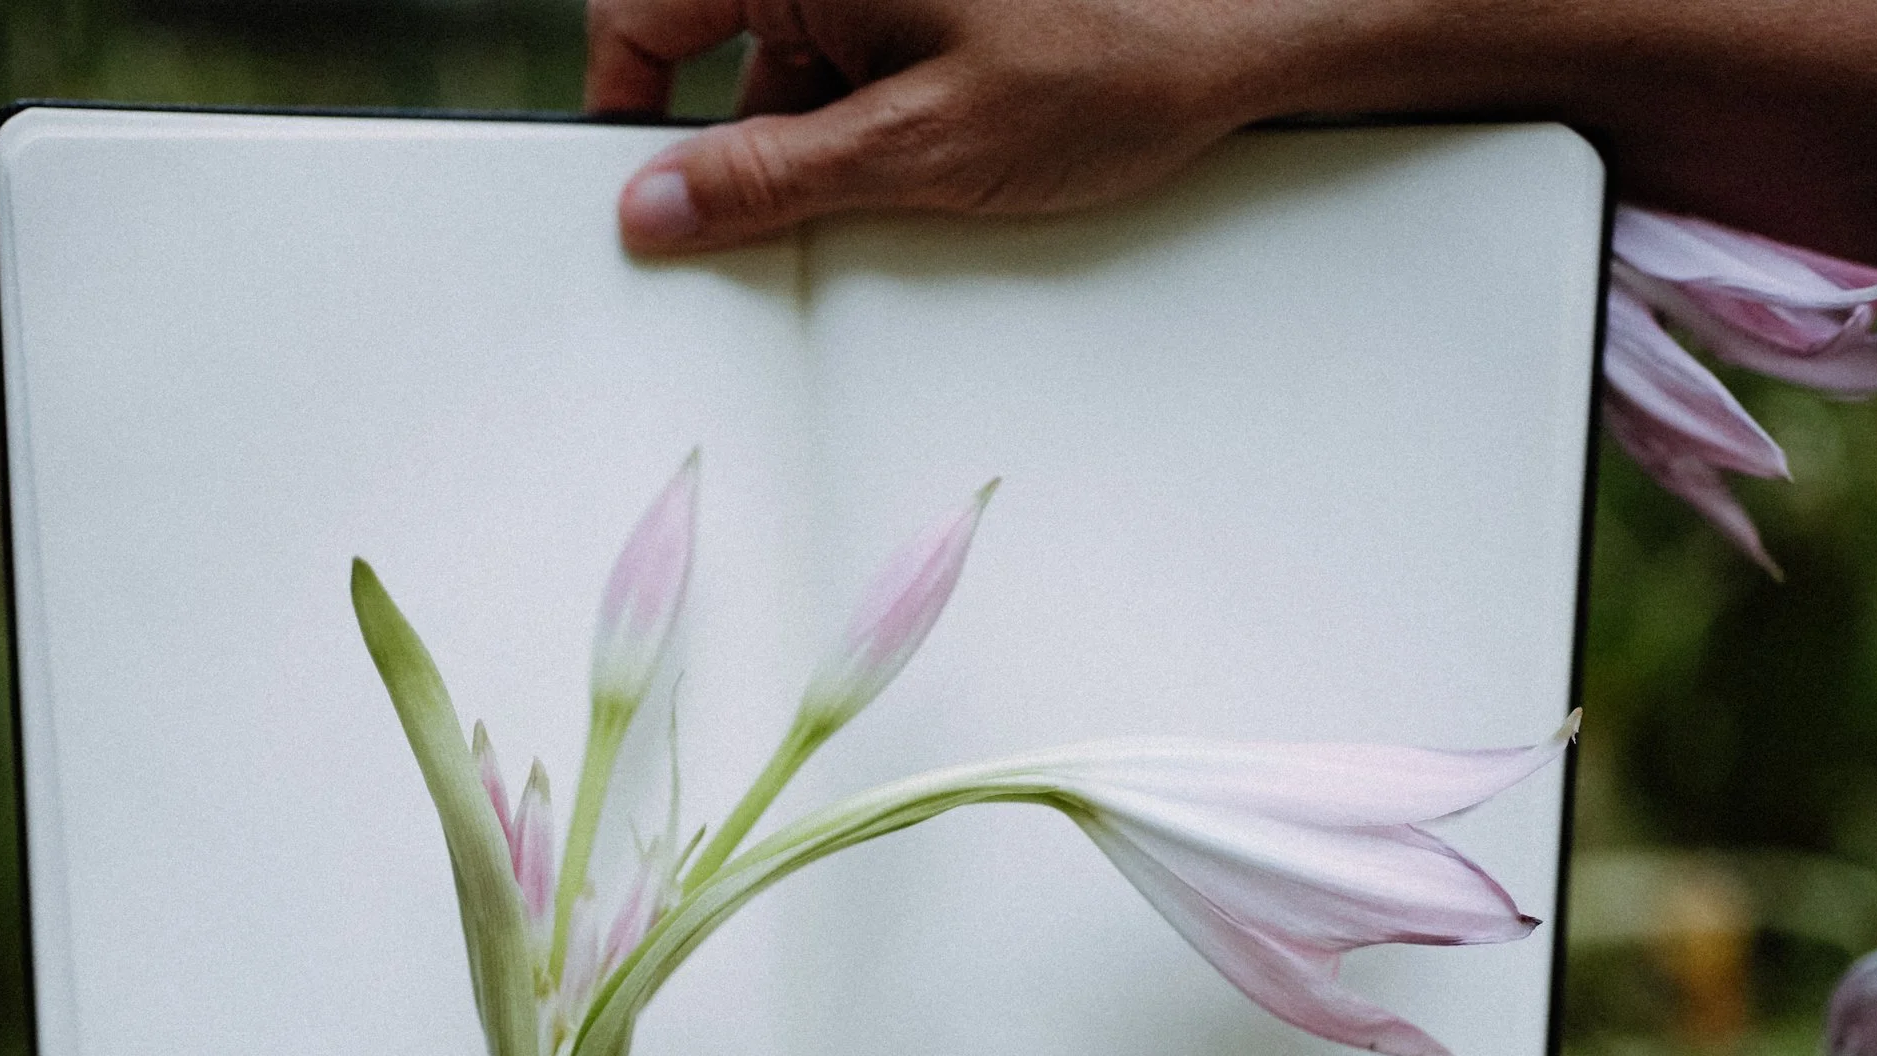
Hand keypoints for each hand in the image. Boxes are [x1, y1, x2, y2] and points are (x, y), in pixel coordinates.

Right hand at [586, 0, 1396, 253]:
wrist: (1247, 31)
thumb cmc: (1107, 62)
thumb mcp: (916, 148)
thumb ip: (769, 178)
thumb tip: (654, 209)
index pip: (641, 13)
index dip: (629, 109)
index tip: (643, 195)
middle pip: (712, 36)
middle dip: (739, 133)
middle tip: (787, 215)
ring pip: (785, 54)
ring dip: (809, 131)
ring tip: (900, 176)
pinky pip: (846, 51)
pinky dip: (861, 112)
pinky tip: (925, 155)